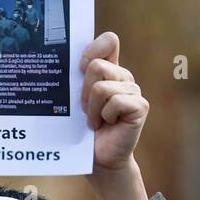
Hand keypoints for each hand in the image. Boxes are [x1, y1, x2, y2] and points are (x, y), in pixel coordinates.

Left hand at [80, 31, 147, 172]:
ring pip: (102, 87)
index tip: (80, 67)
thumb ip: (75, 78)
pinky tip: (107, 125)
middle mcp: (124, 77)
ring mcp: (134, 91)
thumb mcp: (75, 99)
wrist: (98, 158)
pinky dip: (104, 116)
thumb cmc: (83, 130)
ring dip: (92, 109)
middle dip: (84, 91)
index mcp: (109, 70)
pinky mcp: (140, 106)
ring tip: (95, 121)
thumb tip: (59, 58)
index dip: (93, 49)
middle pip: (98, 66)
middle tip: (85, 110)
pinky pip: (115, 102)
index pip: (109, 40)